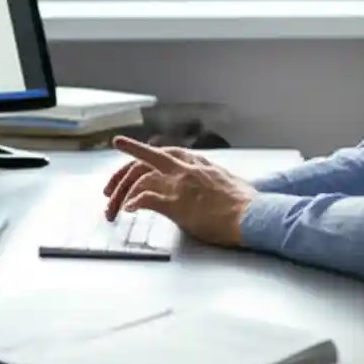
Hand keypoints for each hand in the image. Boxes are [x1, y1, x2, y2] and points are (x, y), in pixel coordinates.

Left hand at [103, 136, 256, 246]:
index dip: (139, 151)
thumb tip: (201, 189)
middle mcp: (185, 169)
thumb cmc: (245, 204)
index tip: (122, 149)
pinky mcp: (177, 204)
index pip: (161, 151)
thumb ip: (207, 181)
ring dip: (122, 195)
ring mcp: (180, 185)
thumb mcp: (225, 182)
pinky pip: (146, 199)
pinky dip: (134, 203)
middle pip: (145, 160)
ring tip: (112, 208)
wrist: (254, 215)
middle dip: (121, 173)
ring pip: (140, 179)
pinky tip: (129, 210)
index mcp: (196, 163)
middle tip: (108, 189)